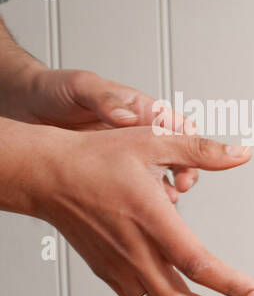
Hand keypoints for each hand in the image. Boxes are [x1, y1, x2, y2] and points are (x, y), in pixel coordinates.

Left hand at [5, 66, 200, 203]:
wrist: (23, 108)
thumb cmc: (53, 90)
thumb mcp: (80, 87)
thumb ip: (106, 100)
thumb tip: (128, 118)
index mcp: (138, 109)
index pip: (177, 127)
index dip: (189, 143)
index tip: (186, 158)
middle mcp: (138, 134)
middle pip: (177, 155)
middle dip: (184, 172)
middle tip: (180, 184)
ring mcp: (126, 156)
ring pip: (159, 176)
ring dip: (166, 190)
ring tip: (165, 201)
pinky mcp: (112, 174)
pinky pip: (136, 191)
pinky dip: (144, 202)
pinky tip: (142, 209)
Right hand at [30, 125, 253, 295]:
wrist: (46, 174)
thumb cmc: (95, 158)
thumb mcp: (153, 141)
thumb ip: (202, 150)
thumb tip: (242, 153)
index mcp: (151, 220)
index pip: (196, 263)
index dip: (230, 284)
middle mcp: (134, 250)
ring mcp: (119, 266)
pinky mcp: (110, 273)